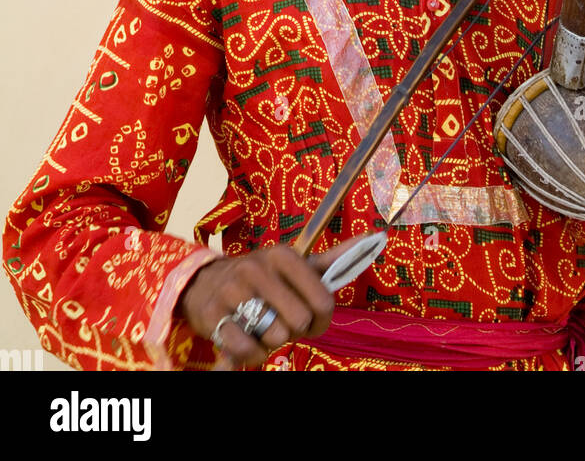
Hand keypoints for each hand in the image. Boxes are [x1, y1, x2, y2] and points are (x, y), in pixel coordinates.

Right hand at [177, 237, 363, 371]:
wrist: (204, 283)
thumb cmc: (261, 278)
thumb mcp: (292, 266)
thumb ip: (330, 260)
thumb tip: (372, 238)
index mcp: (283, 255)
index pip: (323, 300)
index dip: (321, 319)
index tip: (311, 318)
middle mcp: (257, 267)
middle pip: (300, 322)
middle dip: (295, 330)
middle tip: (282, 322)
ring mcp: (233, 290)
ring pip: (275, 337)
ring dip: (272, 342)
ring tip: (263, 328)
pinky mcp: (213, 315)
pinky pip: (248, 351)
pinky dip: (252, 354)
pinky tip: (247, 339)